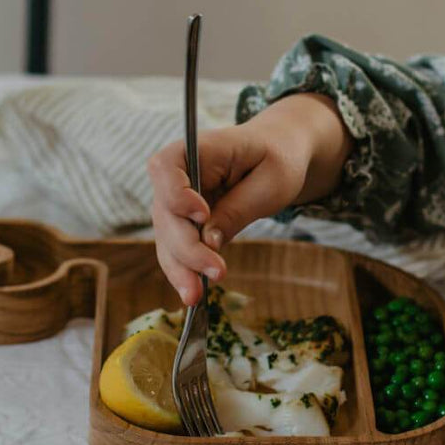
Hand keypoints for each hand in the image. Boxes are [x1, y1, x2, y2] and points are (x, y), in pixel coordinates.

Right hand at [147, 93, 351, 304]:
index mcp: (199, 149)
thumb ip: (238, 208)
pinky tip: (191, 293)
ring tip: (195, 296)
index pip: (166, 166)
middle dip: (185, 247)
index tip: (202, 214)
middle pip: (165, 211)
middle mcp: (179, 174)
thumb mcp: (271, 181)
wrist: (280, 154)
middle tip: (216, 272)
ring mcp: (178, 199)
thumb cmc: (279, 159)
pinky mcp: (185, 221)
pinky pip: (176, 247)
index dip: (176, 193)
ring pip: (166, 236)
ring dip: (179, 268)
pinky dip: (183, 270)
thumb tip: (208, 242)